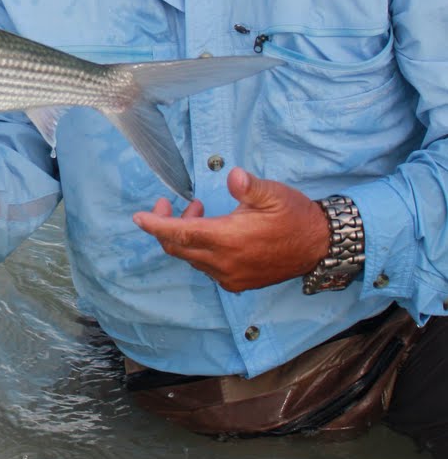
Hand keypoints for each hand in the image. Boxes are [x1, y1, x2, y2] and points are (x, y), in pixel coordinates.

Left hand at [132, 167, 331, 292]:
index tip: (138, 217)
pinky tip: (212, 232)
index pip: (180, 234)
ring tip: (197, 211)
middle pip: (179, 248)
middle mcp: (224, 263)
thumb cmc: (295, 216)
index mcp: (229, 240)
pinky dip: (199, 249)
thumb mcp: (273, 194)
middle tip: (168, 205)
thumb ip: (248, 186)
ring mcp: (230, 276)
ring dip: (185, 236)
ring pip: (192, 258)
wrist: (320, 246)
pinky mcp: (238, 282)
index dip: (155, 225)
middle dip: (166, 227)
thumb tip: (233, 176)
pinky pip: (206, 267)